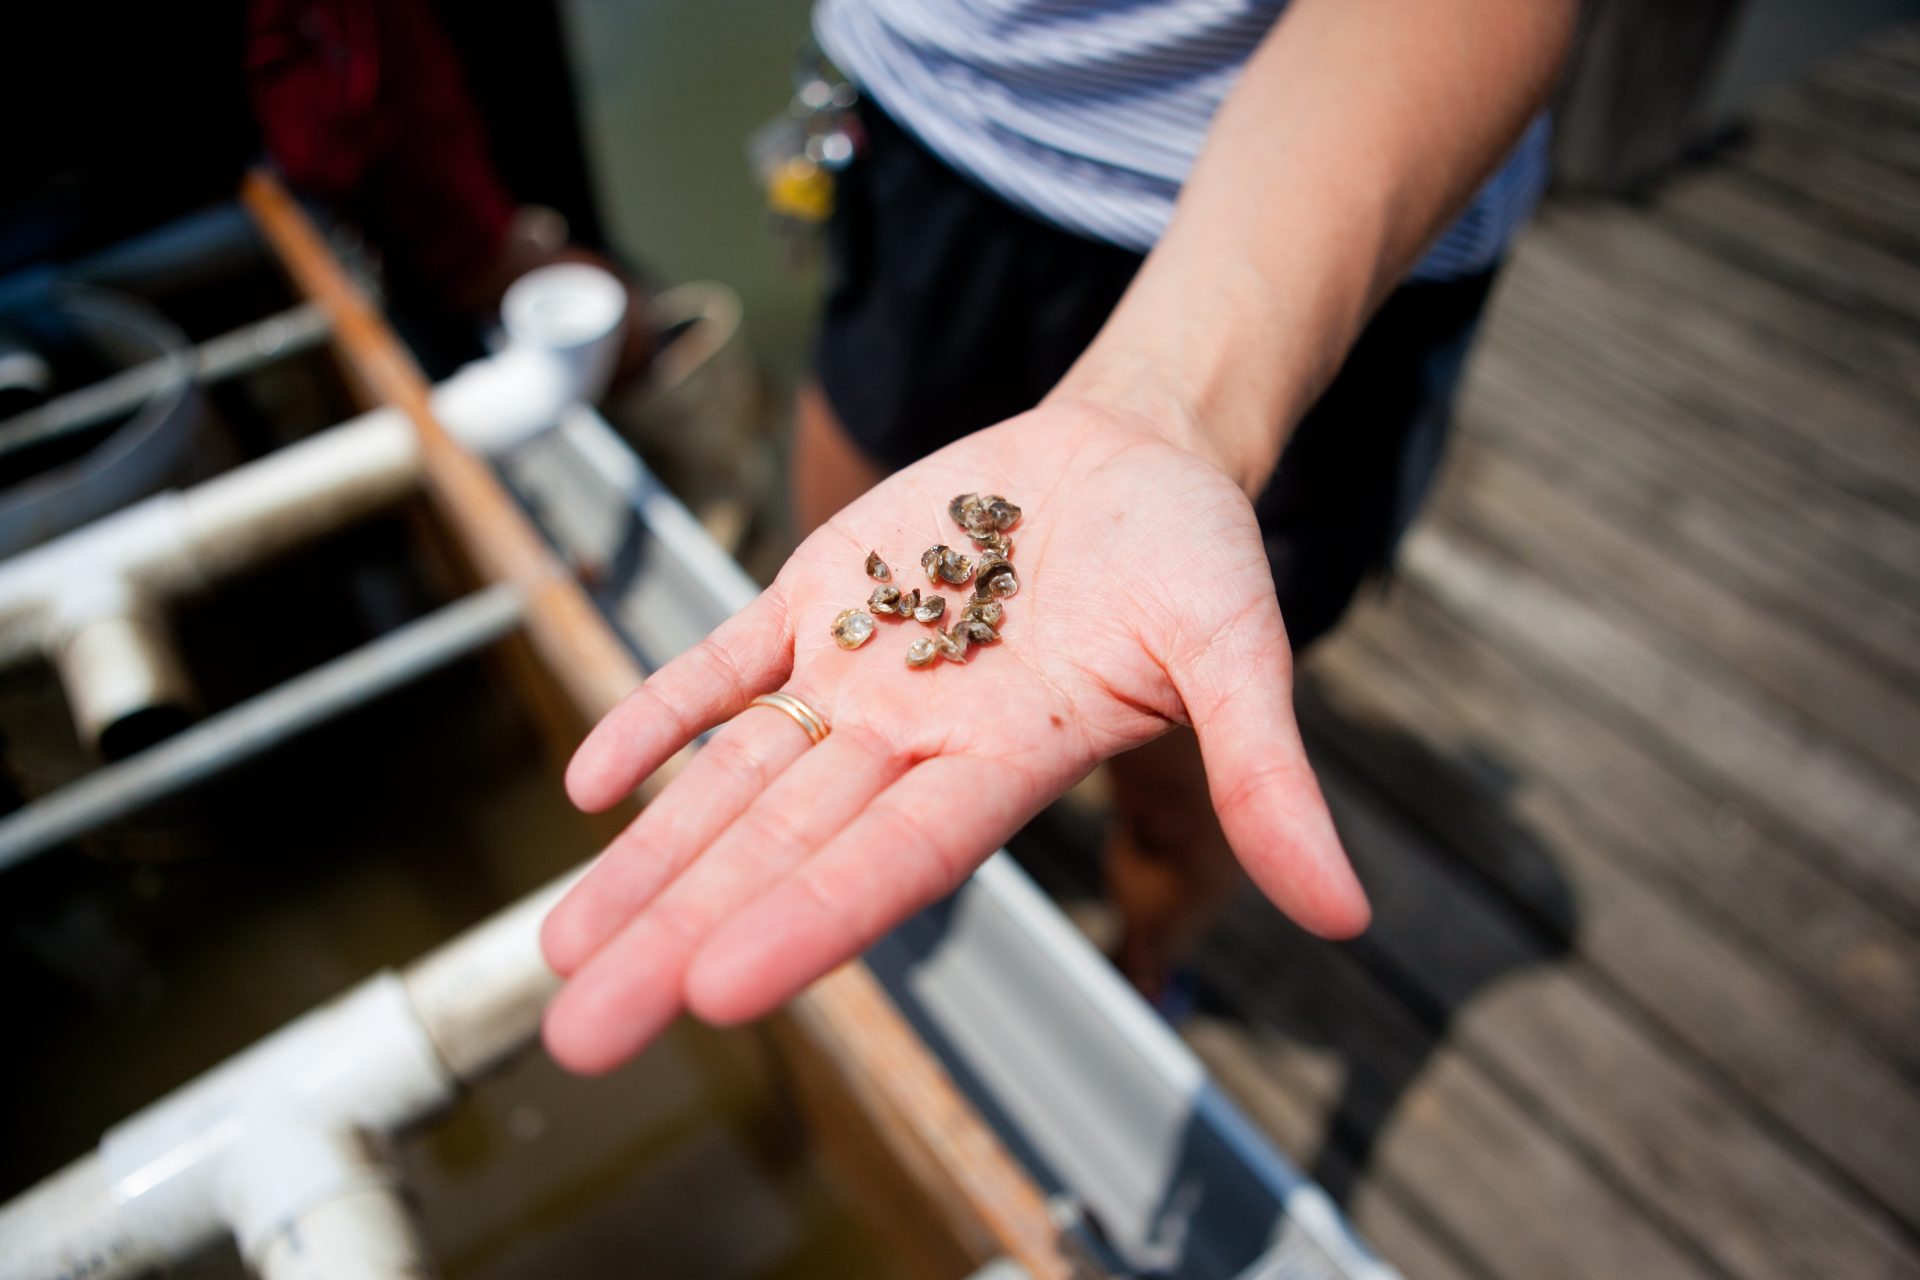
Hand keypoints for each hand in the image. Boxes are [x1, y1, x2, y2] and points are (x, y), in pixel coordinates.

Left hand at [539, 399, 1368, 1073]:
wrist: (1133, 451)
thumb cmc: (1194, 555)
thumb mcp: (1239, 652)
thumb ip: (1266, 773)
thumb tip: (1347, 916)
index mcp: (1005, 764)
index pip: (894, 861)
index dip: (811, 919)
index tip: (717, 994)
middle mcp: (913, 739)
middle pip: (779, 848)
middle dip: (679, 933)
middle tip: (581, 1031)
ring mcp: (858, 670)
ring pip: (733, 777)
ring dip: (645, 856)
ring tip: (559, 951)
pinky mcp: (820, 595)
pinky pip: (724, 662)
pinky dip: (658, 712)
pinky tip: (589, 784)